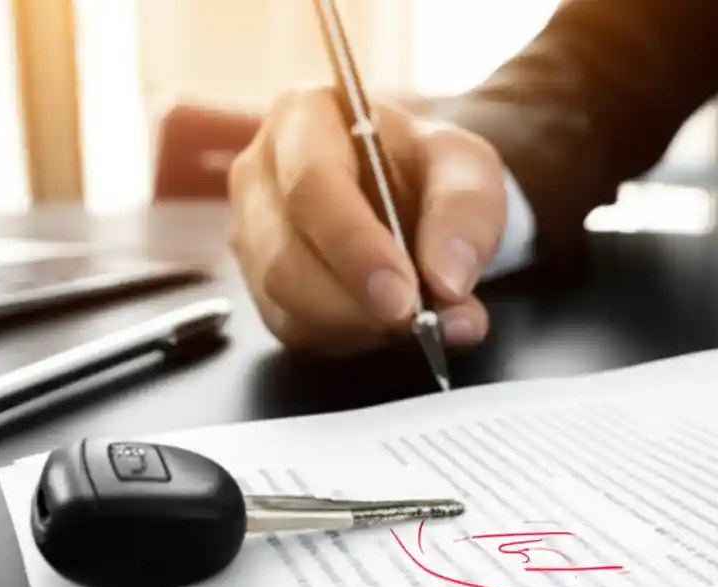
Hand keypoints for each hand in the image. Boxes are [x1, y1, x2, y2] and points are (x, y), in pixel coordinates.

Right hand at [228, 87, 505, 355]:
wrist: (413, 192)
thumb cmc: (428, 167)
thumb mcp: (467, 167)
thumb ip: (466, 211)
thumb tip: (447, 278)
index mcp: (303, 117)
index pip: (311, 184)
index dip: (355, 246)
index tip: (404, 295)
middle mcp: (260, 172)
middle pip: (284, 255)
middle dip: (356, 302)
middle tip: (418, 322)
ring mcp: (250, 231)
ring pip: (283, 300)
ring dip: (356, 324)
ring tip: (414, 319)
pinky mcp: (258, 283)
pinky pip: (291, 327)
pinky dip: (346, 337)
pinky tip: (384, 323)